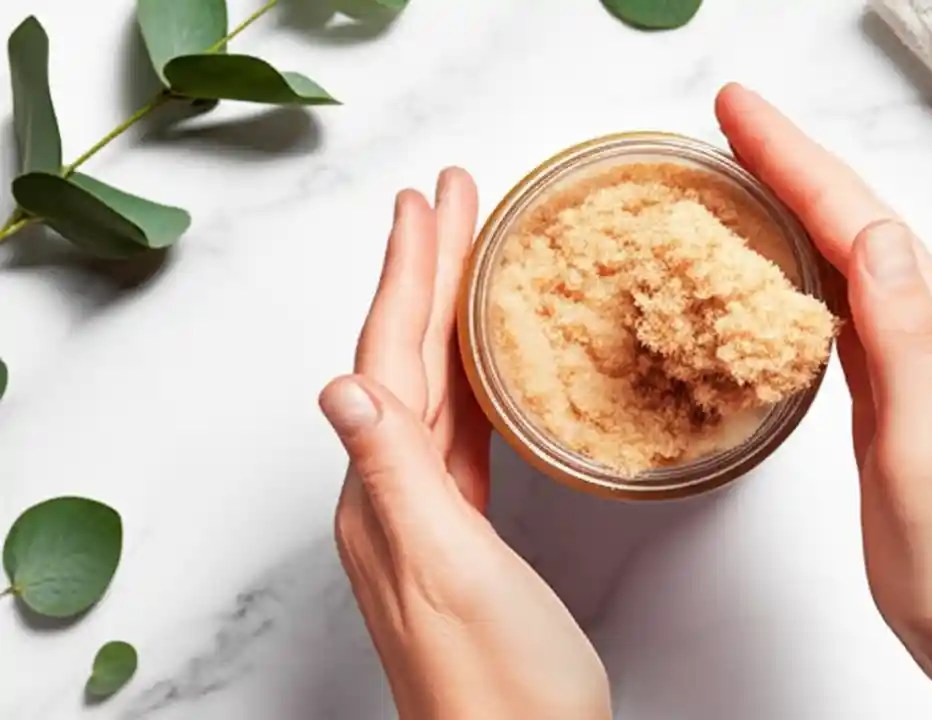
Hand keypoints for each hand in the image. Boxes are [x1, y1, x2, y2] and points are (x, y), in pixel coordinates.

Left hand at [319, 171, 610, 719]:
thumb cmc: (503, 687)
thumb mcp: (451, 573)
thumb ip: (397, 478)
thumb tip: (343, 389)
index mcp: (385, 496)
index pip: (389, 359)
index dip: (410, 275)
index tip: (428, 203)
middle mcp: (393, 497)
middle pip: (406, 359)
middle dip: (428, 270)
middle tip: (452, 197)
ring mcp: (427, 516)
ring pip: (433, 388)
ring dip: (446, 314)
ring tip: (467, 253)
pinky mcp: (465, 535)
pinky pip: (461, 432)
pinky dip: (472, 381)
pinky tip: (487, 366)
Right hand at [716, 84, 931, 718]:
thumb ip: (908, 340)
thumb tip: (880, 237)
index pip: (860, 221)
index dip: (796, 159)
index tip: (737, 113)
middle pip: (854, 222)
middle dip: (791, 162)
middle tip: (728, 120)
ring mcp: (912, 364)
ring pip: (844, 258)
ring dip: (794, 207)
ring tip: (742, 171)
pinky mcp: (890, 397)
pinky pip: (839, 310)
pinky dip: (801, 273)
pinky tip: (778, 272)